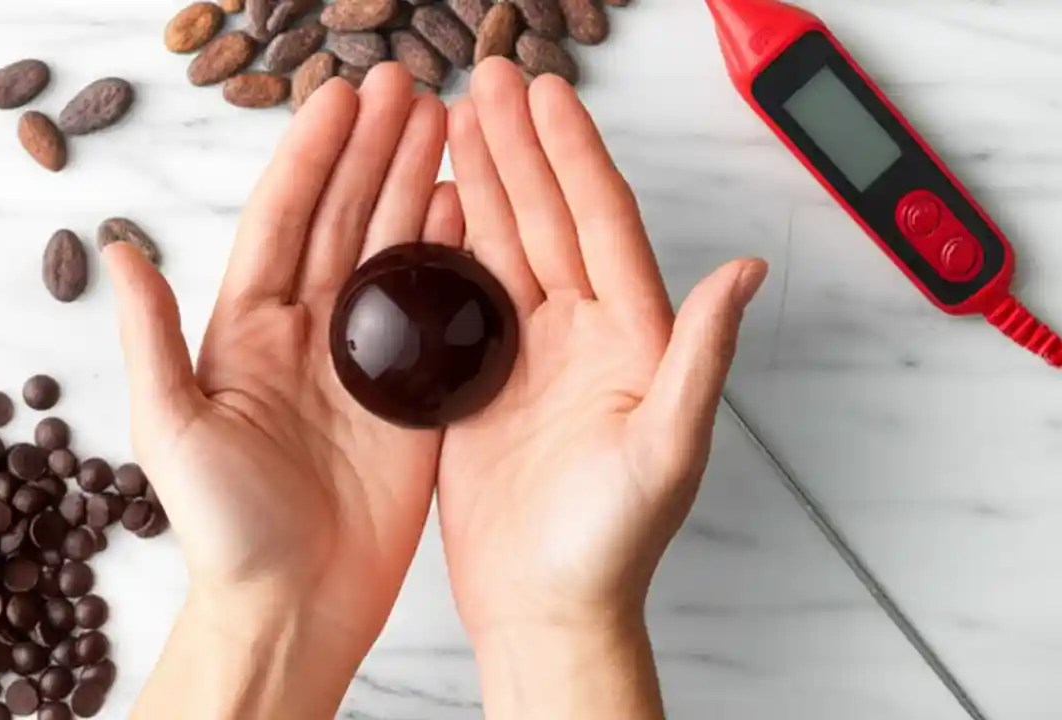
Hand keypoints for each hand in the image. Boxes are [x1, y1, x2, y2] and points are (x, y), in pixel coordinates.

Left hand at [107, 65, 462, 719]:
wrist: (293, 606)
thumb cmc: (226, 530)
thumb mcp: (171, 430)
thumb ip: (152, 339)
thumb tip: (119, 248)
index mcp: (249, 329)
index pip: (285, 220)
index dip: (312, 156)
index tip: (340, 99)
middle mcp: (309, 331)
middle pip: (346, 219)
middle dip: (376, 151)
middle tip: (408, 88)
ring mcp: (366, 358)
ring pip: (395, 252)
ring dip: (417, 186)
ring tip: (446, 125)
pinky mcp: (413, 394)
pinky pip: (437, 312)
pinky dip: (455, 257)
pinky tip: (472, 210)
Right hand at [439, 59, 767, 717]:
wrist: (545, 607)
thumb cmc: (610, 546)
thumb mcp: (669, 450)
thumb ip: (701, 357)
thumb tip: (745, 272)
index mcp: (630, 339)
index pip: (601, 224)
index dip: (574, 155)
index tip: (548, 96)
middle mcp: (579, 335)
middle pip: (548, 218)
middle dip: (519, 147)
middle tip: (487, 82)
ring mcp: (525, 354)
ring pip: (503, 246)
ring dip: (483, 181)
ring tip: (454, 122)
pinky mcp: (477, 381)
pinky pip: (460, 296)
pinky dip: (444, 245)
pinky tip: (430, 204)